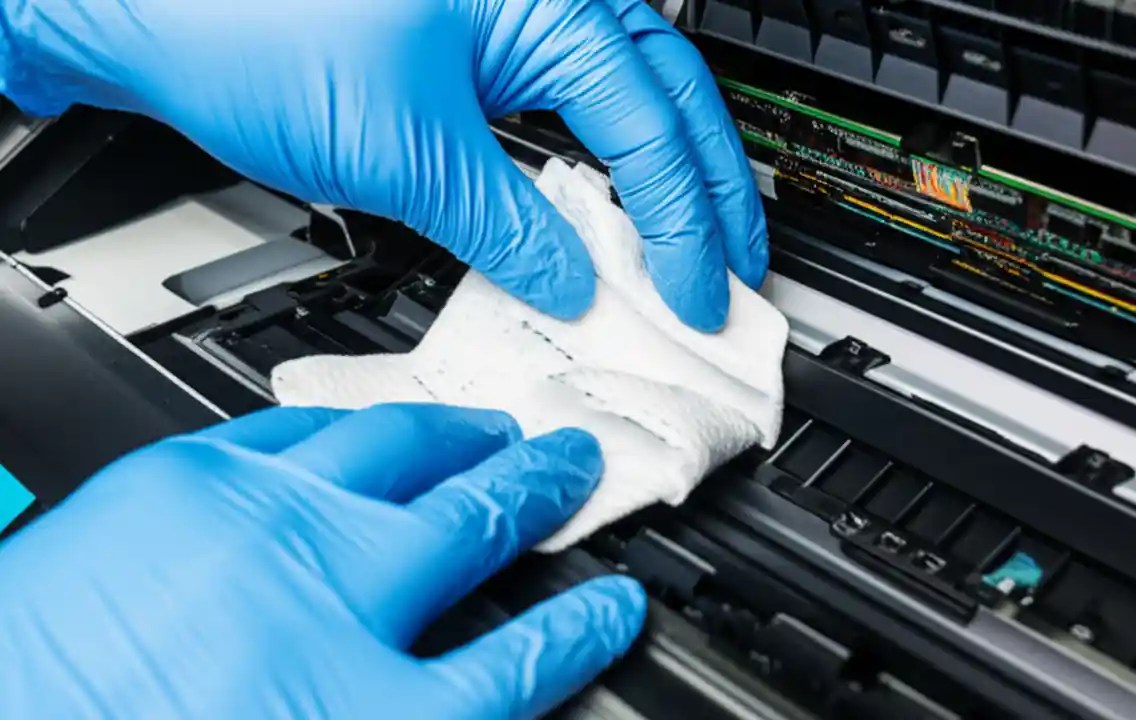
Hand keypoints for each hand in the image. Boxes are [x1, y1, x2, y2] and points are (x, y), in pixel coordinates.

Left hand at [0, 0, 768, 330]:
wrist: (140, 1)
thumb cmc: (244, 24)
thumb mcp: (402, 150)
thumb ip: (505, 225)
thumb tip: (571, 282)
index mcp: (544, 0)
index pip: (649, 125)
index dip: (681, 221)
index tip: (691, 293)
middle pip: (665, 95)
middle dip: (710, 185)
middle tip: (738, 260)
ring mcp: (505, 13)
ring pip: (622, 96)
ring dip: (662, 170)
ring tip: (694, 237)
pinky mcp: (465, 42)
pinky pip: (559, 103)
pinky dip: (592, 161)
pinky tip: (602, 204)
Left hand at [0, 405, 645, 718]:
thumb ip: (405, 709)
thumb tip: (449, 690)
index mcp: (367, 714)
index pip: (518, 666)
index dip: (577, 631)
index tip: (612, 606)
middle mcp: (331, 602)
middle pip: (474, 523)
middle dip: (535, 487)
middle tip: (568, 463)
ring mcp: (262, 530)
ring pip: (397, 461)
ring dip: (453, 442)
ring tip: (486, 432)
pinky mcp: (182, 486)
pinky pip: (293, 435)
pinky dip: (342, 430)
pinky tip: (356, 428)